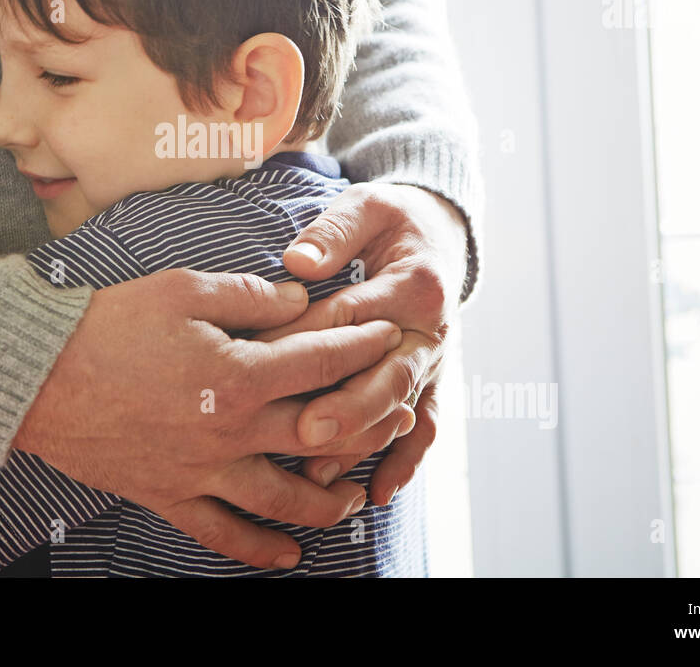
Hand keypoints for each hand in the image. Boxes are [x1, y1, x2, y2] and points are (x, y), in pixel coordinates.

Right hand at [11, 267, 406, 569]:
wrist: (36, 375)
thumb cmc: (107, 323)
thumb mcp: (182, 289)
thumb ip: (249, 295)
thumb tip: (300, 300)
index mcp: (238, 374)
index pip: (322, 363)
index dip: (361, 346)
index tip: (387, 335)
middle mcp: (230, 431)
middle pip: (320, 436)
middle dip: (367, 424)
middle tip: (396, 416)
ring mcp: (200, 471)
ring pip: (283, 499)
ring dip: (326, 501)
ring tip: (352, 499)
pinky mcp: (168, 495)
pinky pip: (222, 534)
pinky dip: (259, 549)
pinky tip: (288, 555)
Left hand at [255, 183, 468, 505]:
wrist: (440, 237)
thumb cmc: (390, 221)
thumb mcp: (365, 207)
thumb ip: (333, 233)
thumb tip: (297, 262)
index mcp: (413, 285)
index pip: (351, 318)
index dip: (305, 340)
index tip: (259, 359)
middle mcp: (431, 330)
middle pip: (387, 376)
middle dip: (346, 407)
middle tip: (303, 431)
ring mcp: (434, 363)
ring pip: (400, 411)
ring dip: (363, 444)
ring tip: (318, 473)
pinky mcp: (432, 382)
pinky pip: (425, 428)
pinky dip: (405, 461)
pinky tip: (378, 492)